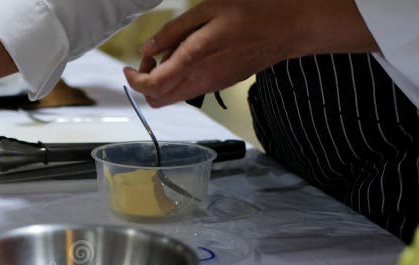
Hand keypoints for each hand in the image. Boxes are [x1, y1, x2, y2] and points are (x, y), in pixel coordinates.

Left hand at [124, 0, 377, 107]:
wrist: (290, 27)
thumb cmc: (252, 11)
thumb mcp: (208, 9)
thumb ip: (174, 32)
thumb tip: (147, 50)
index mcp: (195, 60)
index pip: (151, 86)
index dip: (133, 80)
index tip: (128, 67)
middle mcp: (201, 80)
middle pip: (157, 100)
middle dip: (145, 82)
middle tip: (152, 58)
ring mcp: (211, 85)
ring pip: (172, 99)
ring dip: (162, 82)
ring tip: (171, 54)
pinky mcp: (219, 85)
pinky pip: (188, 92)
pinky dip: (178, 80)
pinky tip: (188, 57)